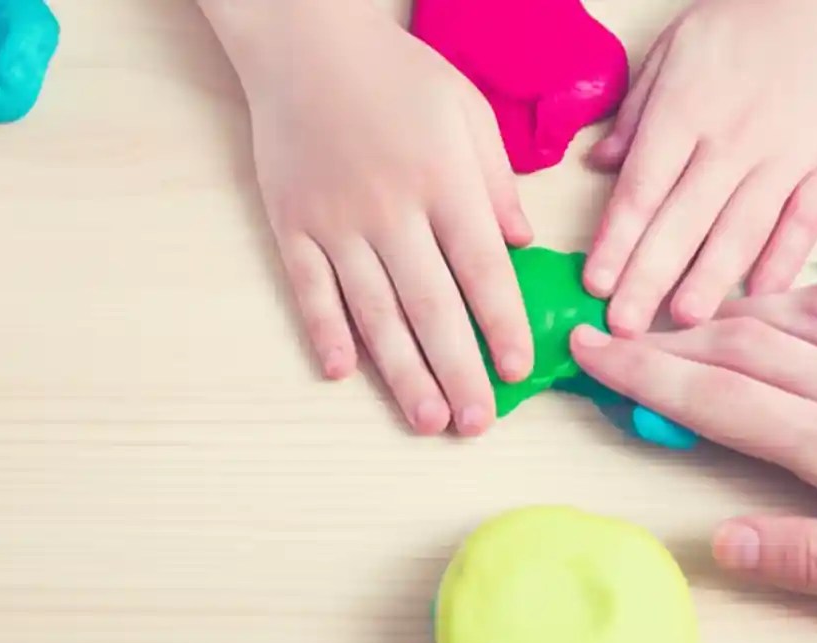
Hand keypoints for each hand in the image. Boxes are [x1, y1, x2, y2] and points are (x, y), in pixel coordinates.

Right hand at [201, 1, 533, 434]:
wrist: (305, 42)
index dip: (502, 327)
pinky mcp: (293, 225)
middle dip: (459, 371)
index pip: (483, 270)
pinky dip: (325, 332)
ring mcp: (336, 221)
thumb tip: (523, 245)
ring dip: (402, 372)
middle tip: (477, 425)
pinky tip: (343, 373)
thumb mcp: (469, 112)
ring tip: (427, 419)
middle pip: (432, 306)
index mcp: (445, 181)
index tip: (519, 372)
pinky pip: (310, 290)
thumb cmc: (398, 75)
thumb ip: (498, 183)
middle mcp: (392, 209)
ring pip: (374, 311)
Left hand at [584, 0, 816, 334]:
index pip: (642, 189)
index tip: (593, 285)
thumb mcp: (676, 46)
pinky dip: (782, 262)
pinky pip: (803, 223)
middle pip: (683, 221)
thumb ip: (637, 110)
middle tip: (623, 326)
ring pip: (741, 231)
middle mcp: (734, 138)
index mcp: (686, 108)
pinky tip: (759, 297)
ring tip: (683, 324)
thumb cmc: (748, 18)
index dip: (616, 242)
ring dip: (709, 281)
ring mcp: (788, 154)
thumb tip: (600, 164)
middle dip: (648, 278)